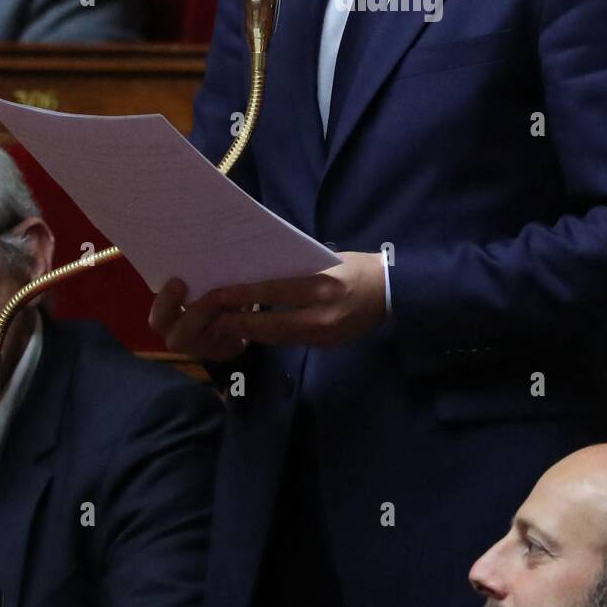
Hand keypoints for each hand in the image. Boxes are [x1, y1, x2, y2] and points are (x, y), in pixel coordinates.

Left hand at [148, 251, 385, 357]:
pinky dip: (271, 335)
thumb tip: (259, 274)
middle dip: (239, 323)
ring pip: (278, 338)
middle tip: (213, 318)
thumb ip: (297, 271)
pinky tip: (255, 330)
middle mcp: (322, 316)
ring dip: (251, 333)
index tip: (218, 295)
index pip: (274, 292)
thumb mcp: (327, 261)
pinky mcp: (327, 344)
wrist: (393, 292)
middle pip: (271, 326)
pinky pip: (291, 341)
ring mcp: (325, 335)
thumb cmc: (358, 268)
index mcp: (323, 287)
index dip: (243, 296)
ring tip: (226, 325)